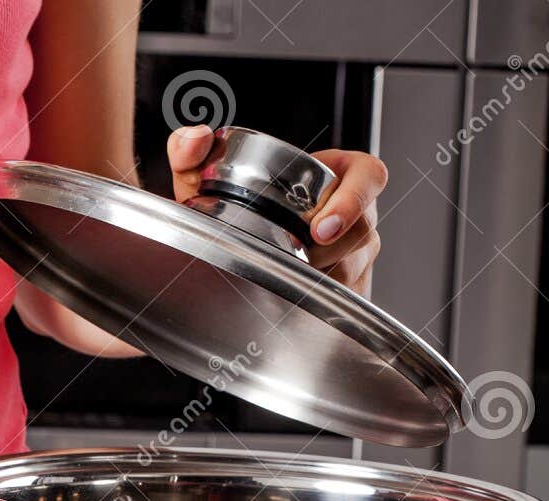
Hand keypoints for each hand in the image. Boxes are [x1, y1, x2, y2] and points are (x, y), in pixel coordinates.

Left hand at [168, 124, 386, 294]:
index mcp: (335, 175)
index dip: (355, 200)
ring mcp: (353, 251)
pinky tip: (291, 301)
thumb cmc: (228, 207)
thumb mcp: (205, 180)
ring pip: (353, 267)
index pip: (370, 176)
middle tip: (297, 259)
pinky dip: (317, 302)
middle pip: (362, 231)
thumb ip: (189, 153)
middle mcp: (352, 212)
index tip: (321, 227)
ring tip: (286, 278)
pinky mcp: (347, 286)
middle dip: (330, 251)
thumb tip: (195, 138)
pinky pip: (344, 296)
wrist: (223, 252)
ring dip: (320, 277)